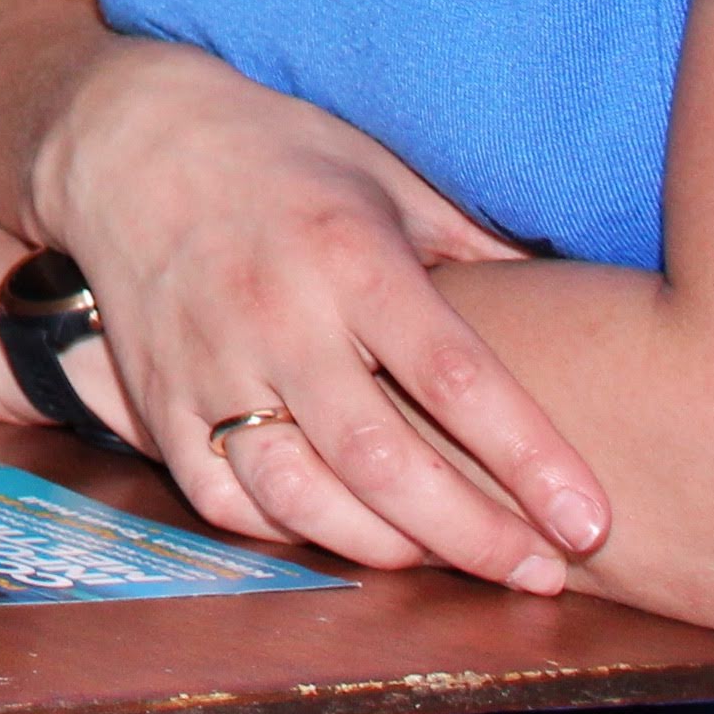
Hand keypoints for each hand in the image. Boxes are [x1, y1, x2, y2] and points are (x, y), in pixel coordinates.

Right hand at [32, 46, 604, 591]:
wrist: (126, 140)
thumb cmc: (282, 155)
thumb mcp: (386, 174)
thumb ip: (473, 247)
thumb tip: (573, 303)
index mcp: (349, 253)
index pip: (454, 377)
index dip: (528, 459)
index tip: (587, 519)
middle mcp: (278, 315)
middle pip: (384, 461)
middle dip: (475, 535)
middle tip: (543, 573)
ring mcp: (209, 364)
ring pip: (302, 496)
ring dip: (389, 550)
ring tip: (453, 561)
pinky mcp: (159, 400)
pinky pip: (224, 501)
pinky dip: (290, 533)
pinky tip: (344, 532)